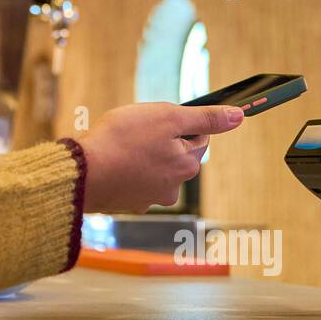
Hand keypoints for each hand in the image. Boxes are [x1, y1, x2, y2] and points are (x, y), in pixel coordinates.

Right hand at [77, 103, 244, 213]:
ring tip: (120, 147)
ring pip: (154, 167)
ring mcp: (149, 198)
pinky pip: (132, 180)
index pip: (198, 136)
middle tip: (135, 130)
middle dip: (160, 139)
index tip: (157, 119)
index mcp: (187, 164)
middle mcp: (174, 187)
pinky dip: (125, 170)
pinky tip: (111, 162)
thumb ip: (205, 117)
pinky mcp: (127, 203)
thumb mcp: (168, 117)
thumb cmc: (122, 140)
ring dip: (141, 156)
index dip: (178, 122)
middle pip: (176, 153)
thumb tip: (239, 116)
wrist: (81, 173)